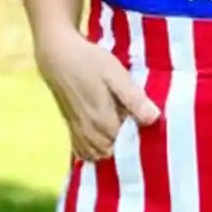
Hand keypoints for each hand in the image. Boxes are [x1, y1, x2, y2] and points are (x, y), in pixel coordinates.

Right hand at [34, 27, 160, 160]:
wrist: (57, 55)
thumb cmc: (89, 61)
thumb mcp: (116, 75)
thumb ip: (134, 99)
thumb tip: (154, 119)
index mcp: (104, 121)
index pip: (128, 146)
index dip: (141, 141)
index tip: (151, 133)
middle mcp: (90, 132)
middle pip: (114, 155)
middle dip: (127, 149)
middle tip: (138, 133)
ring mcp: (79, 132)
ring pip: (99, 156)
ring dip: (112, 152)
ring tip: (123, 137)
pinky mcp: (72, 128)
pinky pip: (84, 152)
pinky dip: (95, 153)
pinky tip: (105, 143)